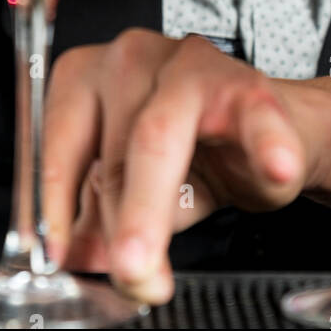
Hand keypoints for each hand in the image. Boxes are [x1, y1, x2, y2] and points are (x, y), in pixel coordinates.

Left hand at [43, 29, 327, 303]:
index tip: (55, 252)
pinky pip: (256, 118)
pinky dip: (268, 145)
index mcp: (92, 76)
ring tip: (152, 264)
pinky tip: (275, 168)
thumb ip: (98, 216)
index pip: (59, 137)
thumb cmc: (194, 148)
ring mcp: (194, 66)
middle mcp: (135, 58)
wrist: (270, 134)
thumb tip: (75, 258)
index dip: (55, 201)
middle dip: (114, 220)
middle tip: (123, 272)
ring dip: (152, 207)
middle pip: (112, 145)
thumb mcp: (133, 185)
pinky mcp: (250, 86)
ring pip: (160, 134)